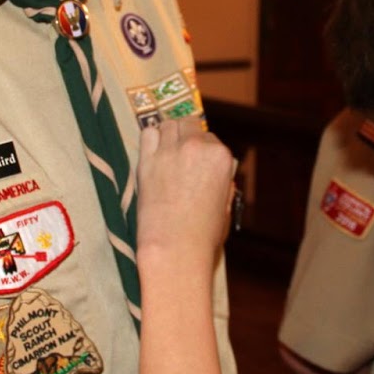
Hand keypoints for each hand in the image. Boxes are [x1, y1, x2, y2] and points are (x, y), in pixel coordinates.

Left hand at [135, 118, 235, 267]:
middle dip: (187, 137)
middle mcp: (197, 147)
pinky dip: (151, 138)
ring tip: (167, 150)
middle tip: (181, 154)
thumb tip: (221, 177)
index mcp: (221, 156)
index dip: (203, 150)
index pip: (211, 139)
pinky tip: (153, 150)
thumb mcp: (225, 205)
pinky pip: (148, 133)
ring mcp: (171, 151)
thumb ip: (223, 184)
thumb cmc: (203, 234)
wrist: (176, 248)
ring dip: (169, 134)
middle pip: (190, 125)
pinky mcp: (147, 160)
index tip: (197, 160)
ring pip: (169, 125)